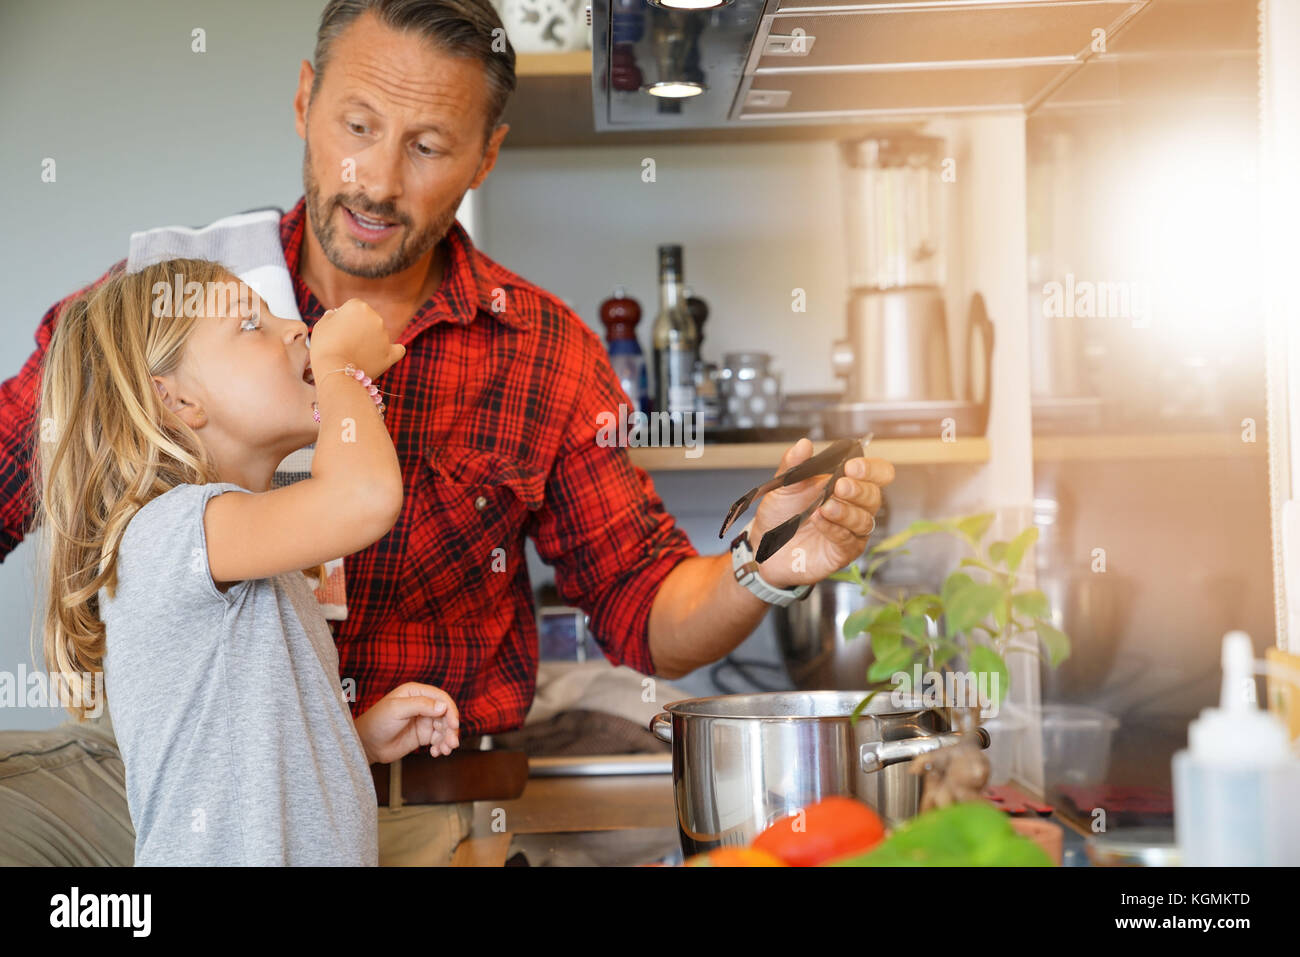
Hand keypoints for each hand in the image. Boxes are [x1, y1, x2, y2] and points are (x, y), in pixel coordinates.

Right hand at [309, 299, 405, 379]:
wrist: (335, 371)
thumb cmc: (324, 346)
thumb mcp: (322, 324)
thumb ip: (332, 316)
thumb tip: (337, 315)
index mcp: (359, 306)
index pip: (354, 308)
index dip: (345, 318)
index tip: (338, 330)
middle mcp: (376, 317)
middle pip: (369, 320)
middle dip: (360, 329)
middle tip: (346, 343)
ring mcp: (385, 336)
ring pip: (379, 335)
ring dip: (370, 341)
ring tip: (355, 355)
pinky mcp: (391, 353)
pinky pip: (397, 350)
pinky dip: (392, 351)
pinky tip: (385, 354)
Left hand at [354, 682, 460, 764]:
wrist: (367, 744)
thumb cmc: (377, 722)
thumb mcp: (397, 709)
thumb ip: (420, 705)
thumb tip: (443, 707)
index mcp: (416, 693)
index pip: (441, 698)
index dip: (450, 711)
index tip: (454, 725)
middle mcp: (422, 705)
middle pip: (446, 714)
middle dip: (451, 729)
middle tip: (452, 743)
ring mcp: (423, 721)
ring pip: (444, 728)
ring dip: (448, 739)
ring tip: (445, 750)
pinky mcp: (422, 735)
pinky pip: (438, 739)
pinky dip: (441, 746)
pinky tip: (436, 752)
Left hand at [748, 437, 894, 588]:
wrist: (765, 543)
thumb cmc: (781, 513)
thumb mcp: (785, 484)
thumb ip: (794, 463)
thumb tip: (804, 444)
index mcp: (848, 483)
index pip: (877, 473)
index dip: (871, 469)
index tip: (852, 466)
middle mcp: (855, 506)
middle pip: (874, 496)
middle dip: (858, 489)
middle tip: (840, 485)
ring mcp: (851, 531)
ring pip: (863, 520)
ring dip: (845, 512)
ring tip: (825, 507)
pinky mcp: (843, 552)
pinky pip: (847, 540)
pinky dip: (834, 529)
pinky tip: (819, 520)